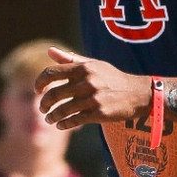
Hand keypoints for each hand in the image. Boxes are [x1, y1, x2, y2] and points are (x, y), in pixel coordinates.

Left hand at [35, 47, 149, 129]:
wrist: (138, 93)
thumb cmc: (112, 78)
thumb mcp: (93, 65)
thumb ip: (70, 58)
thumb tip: (50, 51)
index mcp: (83, 67)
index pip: (51, 73)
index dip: (40, 83)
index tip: (37, 91)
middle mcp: (87, 81)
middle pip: (54, 94)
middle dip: (44, 104)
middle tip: (42, 109)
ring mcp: (93, 98)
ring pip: (63, 110)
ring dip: (52, 116)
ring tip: (49, 119)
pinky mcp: (99, 113)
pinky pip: (75, 120)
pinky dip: (64, 124)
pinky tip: (61, 125)